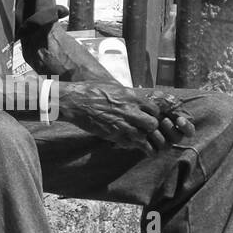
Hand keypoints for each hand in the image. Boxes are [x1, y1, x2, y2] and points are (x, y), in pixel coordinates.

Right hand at [57, 84, 193, 154]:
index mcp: (132, 97)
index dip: (155, 115)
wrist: (76, 101)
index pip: (155, 109)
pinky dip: (133, 146)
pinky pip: (129, 144)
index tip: (152, 117)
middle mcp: (130, 111)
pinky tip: (134, 146)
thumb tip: (136, 97)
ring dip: (145, 140)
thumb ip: (128, 94)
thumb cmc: (92, 90)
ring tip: (147, 145)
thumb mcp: (115, 87)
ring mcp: (122, 124)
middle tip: (150, 131)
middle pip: (153, 124)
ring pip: (143, 137)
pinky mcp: (113, 135)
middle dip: (153, 128)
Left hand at [147, 92, 195, 147]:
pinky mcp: (151, 151)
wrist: (130, 115)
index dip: (187, 127)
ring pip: (166, 146)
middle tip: (163, 120)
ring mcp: (162, 145)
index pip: (189, 131)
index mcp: (177, 126)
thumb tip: (174, 106)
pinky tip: (142, 135)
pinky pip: (154, 152)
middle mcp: (171, 137)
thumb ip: (167, 103)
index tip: (180, 120)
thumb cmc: (146, 106)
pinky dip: (148, 144)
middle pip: (177, 138)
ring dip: (159, 136)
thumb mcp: (156, 102)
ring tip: (150, 128)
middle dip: (171, 129)